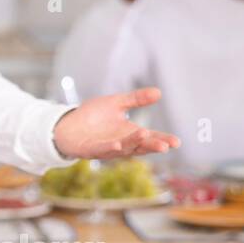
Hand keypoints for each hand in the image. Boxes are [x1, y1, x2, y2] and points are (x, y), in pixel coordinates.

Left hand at [53, 87, 179, 158]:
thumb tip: (159, 92)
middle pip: (140, 146)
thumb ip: (136, 99)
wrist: (67, 124)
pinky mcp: (91, 150)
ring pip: (124, 148)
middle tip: (166, 145)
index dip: (163, 140)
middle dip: (152, 145)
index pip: (150, 138)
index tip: (177, 142)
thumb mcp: (116, 103)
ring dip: (134, 143)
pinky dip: (111, 147)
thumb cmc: (92, 116)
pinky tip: (118, 144)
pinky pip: (102, 150)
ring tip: (146, 135)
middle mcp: (122, 143)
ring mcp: (107, 148)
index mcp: (129, 133)